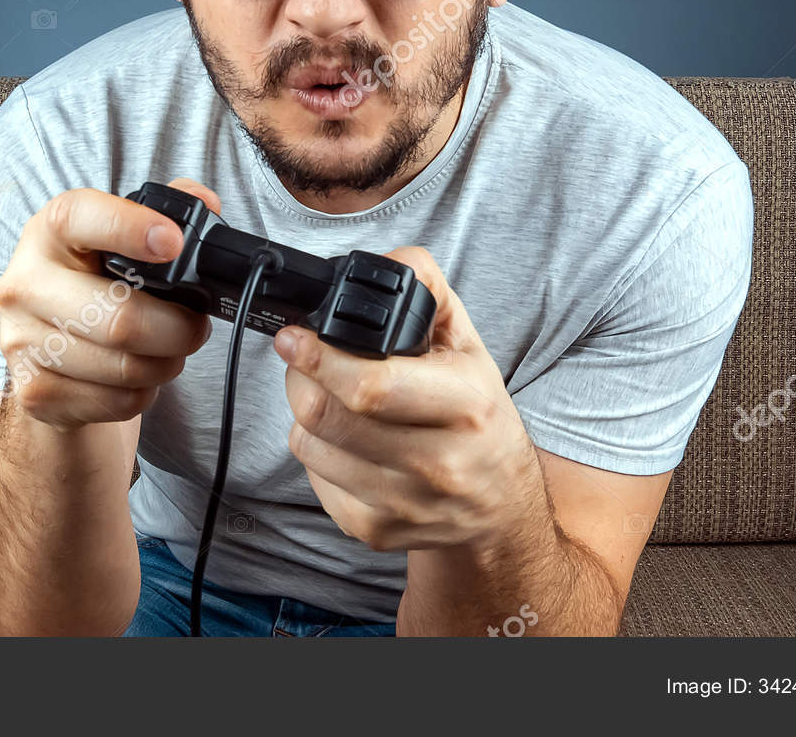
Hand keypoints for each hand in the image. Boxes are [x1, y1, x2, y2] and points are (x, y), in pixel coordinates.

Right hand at [0, 177, 217, 428]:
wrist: (44, 347)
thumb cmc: (92, 282)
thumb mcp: (119, 237)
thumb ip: (166, 208)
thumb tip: (207, 203)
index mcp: (50, 232)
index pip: (82, 217)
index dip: (131, 228)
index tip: (174, 243)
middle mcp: (26, 283)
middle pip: (119, 318)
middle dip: (178, 328)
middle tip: (196, 326)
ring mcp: (22, 340)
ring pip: (124, 366)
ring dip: (167, 362)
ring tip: (171, 349)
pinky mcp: (35, 390)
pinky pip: (116, 400)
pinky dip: (145, 391)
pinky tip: (140, 374)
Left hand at [274, 247, 544, 551]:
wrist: (503, 504)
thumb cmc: (478, 415)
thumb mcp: (468, 344)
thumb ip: (428, 290)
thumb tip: (385, 262)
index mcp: (466, 405)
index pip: (372, 386)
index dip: (320, 357)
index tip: (293, 336)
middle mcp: (441, 462)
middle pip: (328, 416)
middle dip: (301, 377)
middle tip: (302, 357)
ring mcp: (406, 504)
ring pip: (311, 446)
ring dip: (304, 412)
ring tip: (328, 395)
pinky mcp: (376, 532)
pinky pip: (314, 480)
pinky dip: (317, 453)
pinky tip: (344, 440)